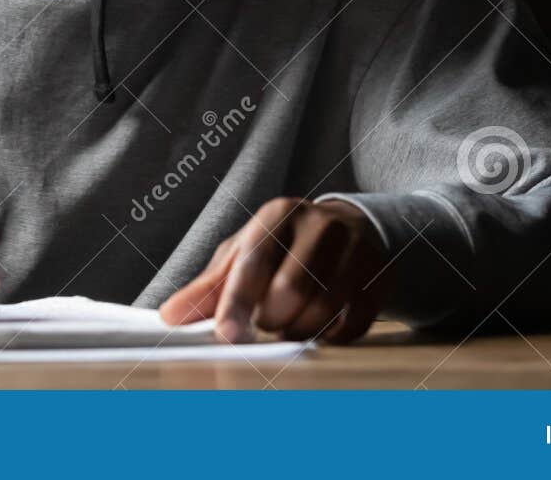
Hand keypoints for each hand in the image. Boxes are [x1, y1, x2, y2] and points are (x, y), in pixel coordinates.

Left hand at [158, 197, 389, 344]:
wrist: (349, 229)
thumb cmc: (282, 247)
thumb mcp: (243, 256)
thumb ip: (208, 288)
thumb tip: (170, 318)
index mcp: (277, 214)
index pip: (254, 262)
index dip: (238, 302)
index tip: (227, 335)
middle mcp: (320, 224)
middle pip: (290, 290)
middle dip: (272, 318)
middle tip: (268, 320)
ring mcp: (355, 249)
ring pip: (322, 309)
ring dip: (299, 330)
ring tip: (291, 321)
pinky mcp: (379, 276)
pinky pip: (353, 324)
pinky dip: (331, 336)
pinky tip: (322, 326)